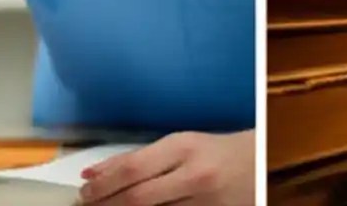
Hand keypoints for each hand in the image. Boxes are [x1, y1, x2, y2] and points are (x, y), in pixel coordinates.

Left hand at [78, 130, 253, 205]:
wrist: (262, 164)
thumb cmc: (216, 152)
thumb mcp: (180, 146)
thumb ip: (138, 159)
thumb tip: (92, 174)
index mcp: (183, 147)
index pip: (132, 169)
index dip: (102, 185)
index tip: (84, 192)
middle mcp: (194, 174)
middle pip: (137, 198)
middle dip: (106, 205)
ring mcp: (204, 201)